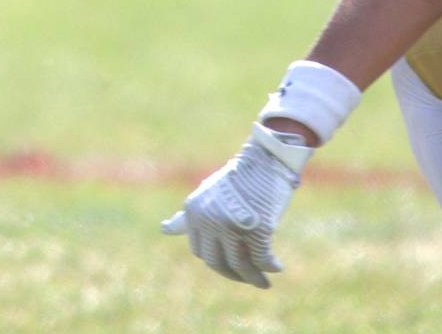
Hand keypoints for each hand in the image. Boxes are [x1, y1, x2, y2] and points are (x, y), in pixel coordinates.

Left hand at [161, 123, 312, 287]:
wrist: (266, 159)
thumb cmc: (239, 177)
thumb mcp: (208, 195)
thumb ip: (188, 217)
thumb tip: (164, 229)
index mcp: (193, 210)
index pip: (199, 251)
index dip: (217, 260)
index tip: (230, 263)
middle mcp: (208, 220)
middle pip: (217, 262)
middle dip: (233, 274)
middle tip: (249, 276)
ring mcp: (231, 225)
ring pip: (240, 266)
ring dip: (253, 278)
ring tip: (263, 282)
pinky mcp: (256, 229)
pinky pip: (262, 259)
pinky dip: (270, 266)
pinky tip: (277, 266)